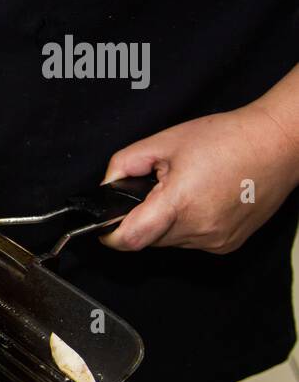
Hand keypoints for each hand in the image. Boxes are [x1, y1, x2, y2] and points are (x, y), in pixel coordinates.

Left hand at [101, 101, 298, 253]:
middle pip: (149, 239)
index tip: (104, 226)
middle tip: (157, 189)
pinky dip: (187, 225)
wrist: (278, 143)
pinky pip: (192, 241)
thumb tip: (106, 187)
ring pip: (169, 241)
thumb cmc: (228, 138)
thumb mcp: (164, 141)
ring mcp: (216, 240)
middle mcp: (199, 229)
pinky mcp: (228, 244)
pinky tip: (201, 200)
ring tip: (184, 190)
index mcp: (179, 204)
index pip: (130, 239)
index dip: (111, 235)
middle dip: (143, 218)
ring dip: (166, 222)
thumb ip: (124, 164)